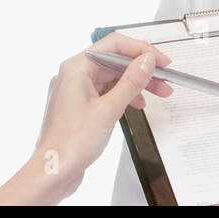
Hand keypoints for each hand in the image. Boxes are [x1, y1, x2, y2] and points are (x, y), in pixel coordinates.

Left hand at [0, 33, 173, 204]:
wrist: (52, 173)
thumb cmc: (70, 144)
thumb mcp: (108, 110)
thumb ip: (131, 82)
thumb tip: (147, 60)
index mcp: (76, 68)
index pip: (114, 44)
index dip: (141, 50)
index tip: (161, 61)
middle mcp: (74, 75)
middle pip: (115, 60)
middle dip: (142, 69)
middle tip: (165, 79)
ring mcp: (77, 91)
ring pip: (113, 77)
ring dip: (137, 83)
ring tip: (160, 93)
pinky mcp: (81, 106)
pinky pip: (107, 91)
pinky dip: (125, 95)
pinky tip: (138, 103)